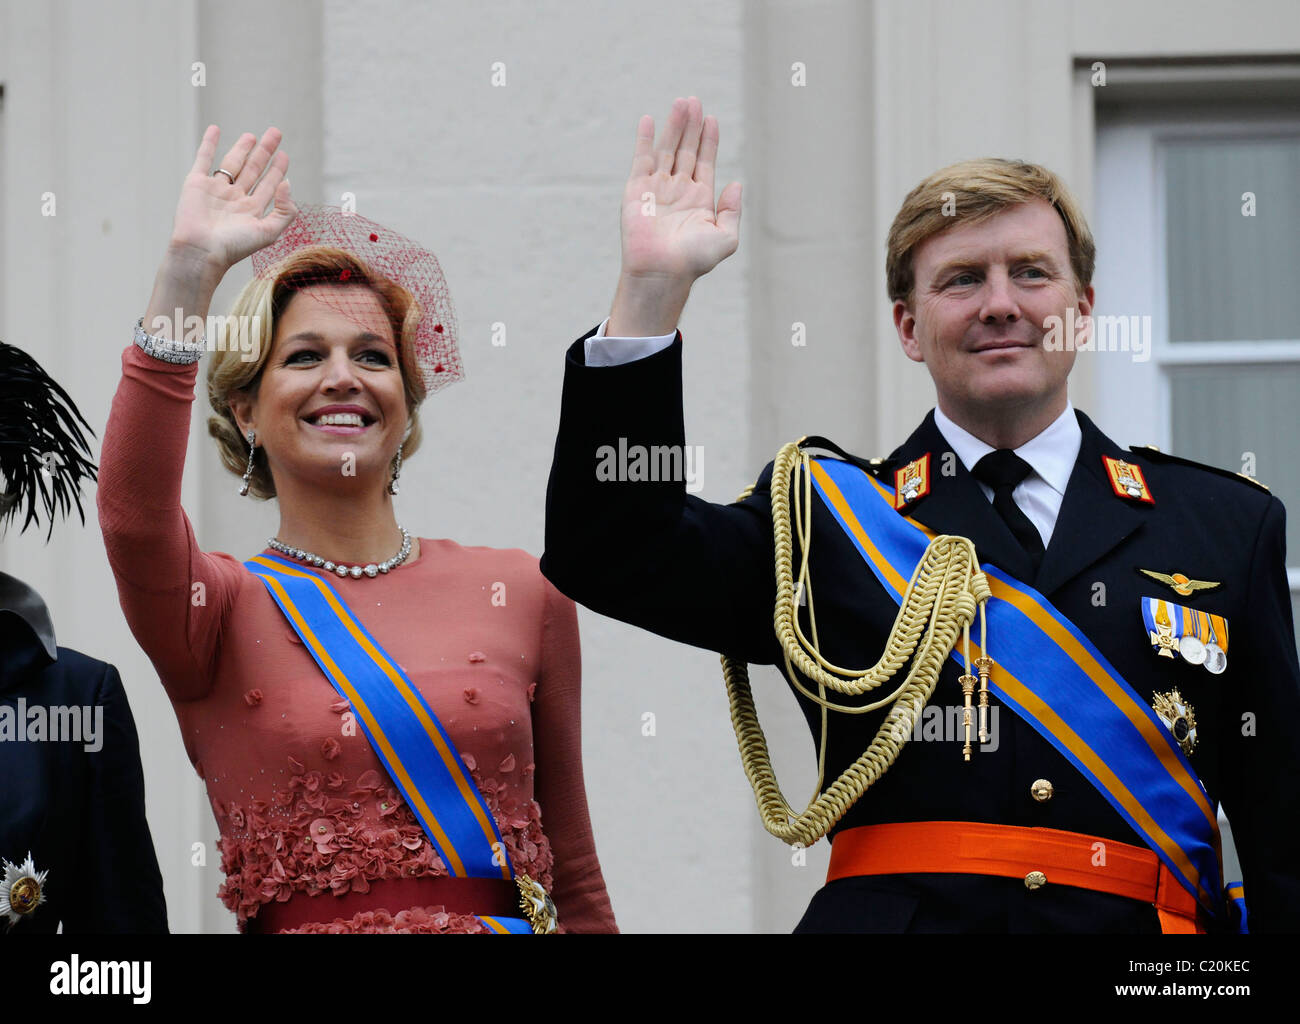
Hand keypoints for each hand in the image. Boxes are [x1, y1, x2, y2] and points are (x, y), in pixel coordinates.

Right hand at [166, 125, 297, 273]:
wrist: (201, 250)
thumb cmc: (235, 246)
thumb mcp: (269, 232)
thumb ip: (284, 211)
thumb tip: (287, 183)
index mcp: (252, 210)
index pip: (268, 185)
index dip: (277, 170)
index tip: (284, 155)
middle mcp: (235, 199)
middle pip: (253, 169)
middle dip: (264, 152)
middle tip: (275, 133)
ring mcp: (216, 190)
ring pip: (232, 163)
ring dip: (242, 148)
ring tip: (252, 135)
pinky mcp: (196, 184)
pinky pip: (203, 159)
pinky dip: (208, 143)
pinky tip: (215, 129)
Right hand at [620, 97, 741, 282]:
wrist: (661, 272)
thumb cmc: (693, 260)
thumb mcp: (726, 238)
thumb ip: (732, 211)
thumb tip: (736, 184)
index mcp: (699, 199)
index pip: (705, 161)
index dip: (709, 140)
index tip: (711, 118)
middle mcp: (678, 190)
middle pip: (686, 149)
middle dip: (691, 126)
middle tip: (694, 101)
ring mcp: (657, 189)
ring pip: (666, 149)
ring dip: (673, 126)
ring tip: (681, 102)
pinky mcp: (637, 190)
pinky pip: (642, 159)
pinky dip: (644, 139)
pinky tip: (649, 120)